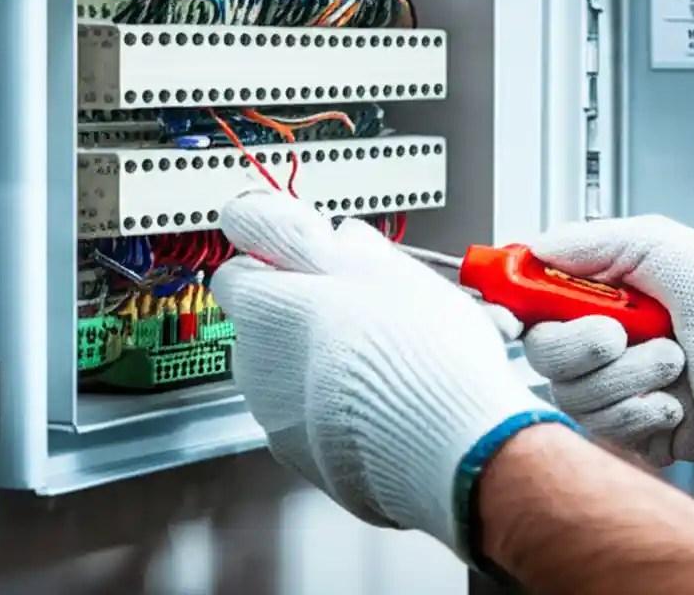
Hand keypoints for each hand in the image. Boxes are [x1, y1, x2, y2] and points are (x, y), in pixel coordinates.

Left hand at [210, 192, 572, 559]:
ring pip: (281, 365)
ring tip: (379, 362)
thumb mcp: (398, 274)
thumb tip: (343, 239)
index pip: (242, 246)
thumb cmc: (425, 359)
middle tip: (357, 307)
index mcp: (271, 298)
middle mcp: (257, 354)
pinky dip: (330, 407)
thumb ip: (355, 249)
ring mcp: (272, 410)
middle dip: (300, 306)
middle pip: (262, 309)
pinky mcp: (297, 454)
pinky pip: (303, 415)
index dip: (277, 238)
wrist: (451, 448)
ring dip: (316, 359)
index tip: (303, 243)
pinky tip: (379, 402)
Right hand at [521, 216, 693, 470]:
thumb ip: (592, 242)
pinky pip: (608, 433)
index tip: (510, 312)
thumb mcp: (661, 244)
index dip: (511, 308)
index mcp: (606, 296)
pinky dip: (642, 413)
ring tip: (675, 358)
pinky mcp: (639, 433)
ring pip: (575, 396)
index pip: (534, 302)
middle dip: (577, 345)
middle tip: (617, 333)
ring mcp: (622, 390)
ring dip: (627, 377)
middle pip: (543, 355)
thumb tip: (537, 246)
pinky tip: (677, 398)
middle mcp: (608, 343)